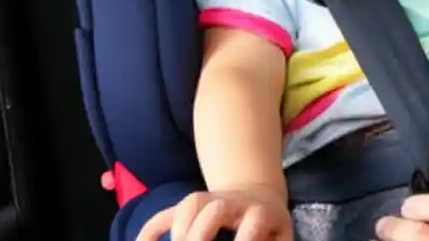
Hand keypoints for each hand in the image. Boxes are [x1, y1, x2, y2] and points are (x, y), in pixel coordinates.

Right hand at [136, 187, 291, 240]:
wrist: (258, 193)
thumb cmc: (269, 225)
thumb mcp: (279, 235)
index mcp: (260, 212)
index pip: (252, 225)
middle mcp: (232, 203)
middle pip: (214, 209)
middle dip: (201, 234)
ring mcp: (208, 201)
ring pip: (190, 205)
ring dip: (180, 231)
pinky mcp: (188, 207)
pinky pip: (163, 214)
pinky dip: (149, 231)